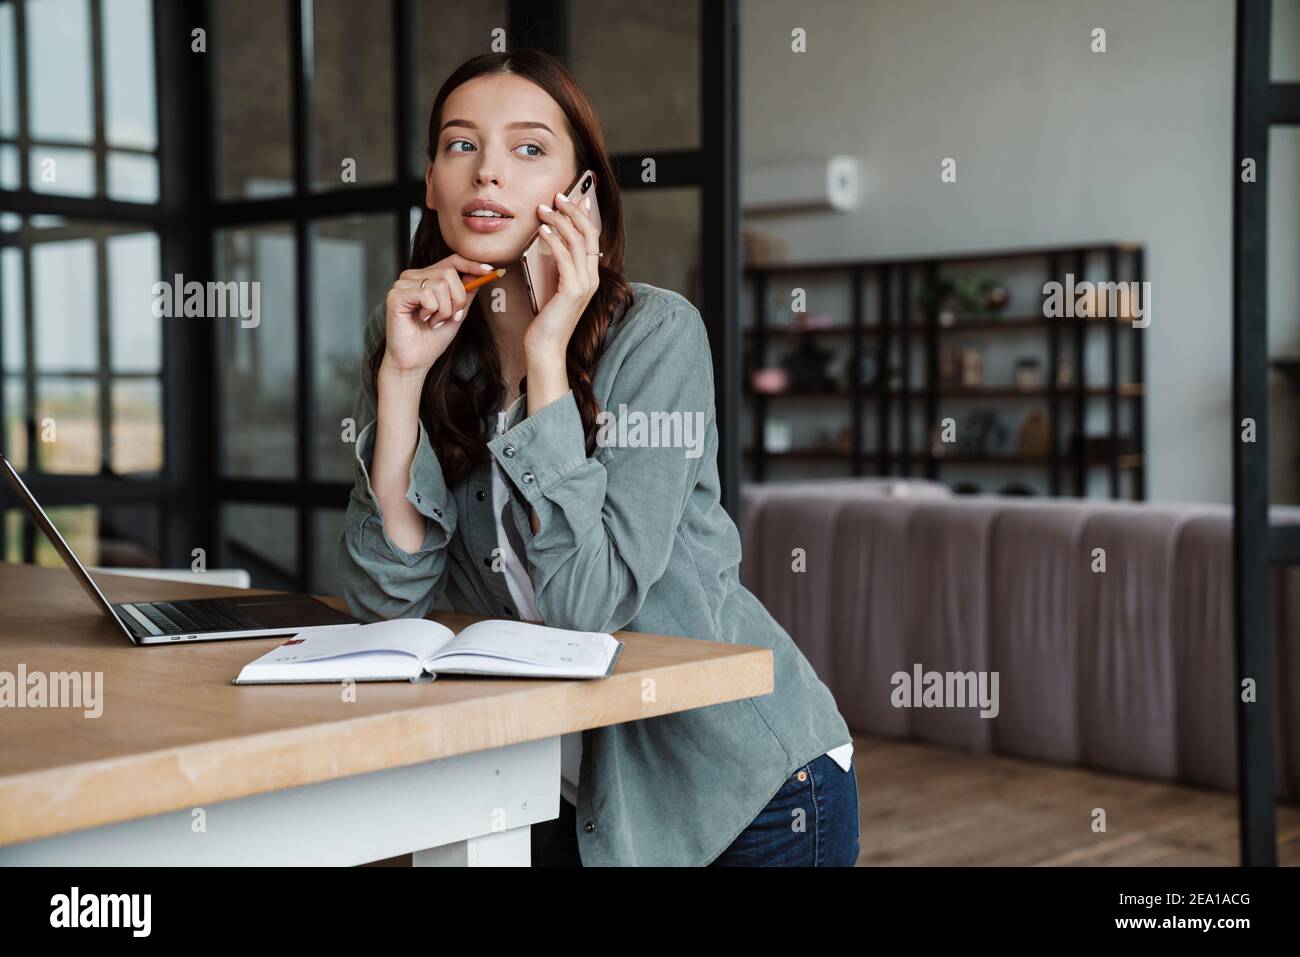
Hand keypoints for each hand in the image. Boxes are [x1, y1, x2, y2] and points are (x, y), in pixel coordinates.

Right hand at [382, 254, 496, 376]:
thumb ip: (466, 294)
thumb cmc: (432, 339)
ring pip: (439, 285)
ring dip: (444, 310)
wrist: (415, 361)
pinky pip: (427, 295)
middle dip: (457, 298)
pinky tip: (423, 320)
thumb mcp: (457, 313)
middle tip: (450, 316)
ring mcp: (402, 285)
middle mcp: (412, 277)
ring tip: (434, 321)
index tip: (490, 271)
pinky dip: (432, 311)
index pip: (451, 260)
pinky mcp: (396, 295)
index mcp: (426, 277)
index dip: (471, 264)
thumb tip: (481, 275)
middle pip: (449, 272)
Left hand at [523, 188, 601, 360]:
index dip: (584, 215)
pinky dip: (553, 240)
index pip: (592, 237)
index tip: (574, 197)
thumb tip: (552, 241)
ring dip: (559, 221)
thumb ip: (558, 267)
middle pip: (588, 234)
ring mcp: (584, 285)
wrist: (545, 348)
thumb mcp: (554, 288)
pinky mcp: (572, 291)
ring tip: (543, 209)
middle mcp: (592, 278)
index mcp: (590, 276)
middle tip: (556, 196)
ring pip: (577, 241)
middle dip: (573, 211)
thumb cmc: (546, 320)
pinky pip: (564, 257)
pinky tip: (542, 230)